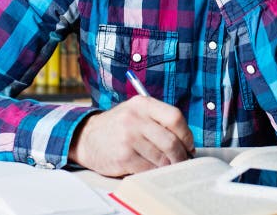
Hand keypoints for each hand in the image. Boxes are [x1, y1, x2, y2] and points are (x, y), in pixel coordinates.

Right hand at [68, 96, 194, 176]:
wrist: (87, 137)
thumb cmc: (118, 126)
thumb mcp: (136, 112)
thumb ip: (158, 120)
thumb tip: (186, 142)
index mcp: (142, 104)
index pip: (175, 117)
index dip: (186, 134)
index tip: (189, 145)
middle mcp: (135, 119)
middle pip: (171, 141)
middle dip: (181, 155)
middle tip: (183, 161)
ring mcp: (128, 138)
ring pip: (162, 158)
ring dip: (169, 165)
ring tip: (169, 166)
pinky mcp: (123, 157)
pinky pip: (149, 168)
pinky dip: (155, 171)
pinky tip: (153, 169)